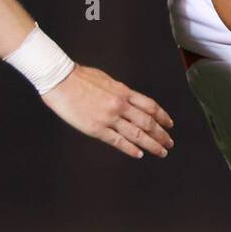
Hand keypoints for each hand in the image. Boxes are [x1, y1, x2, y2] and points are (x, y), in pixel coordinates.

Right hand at [41, 64, 174, 158]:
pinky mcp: (97, 129)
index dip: (162, 117)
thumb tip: (127, 98)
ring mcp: (109, 118)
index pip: (150, 106)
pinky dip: (131, 149)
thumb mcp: (107, 80)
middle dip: (161, 134)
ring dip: (152, 145)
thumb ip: (119, 91)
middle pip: (148, 123)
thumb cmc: (80, 77)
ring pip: (137, 134)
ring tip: (161, 152)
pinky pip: (118, 142)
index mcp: (124, 92)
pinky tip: (139, 154)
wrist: (60, 80)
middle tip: (169, 142)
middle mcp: (120, 105)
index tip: (169, 124)